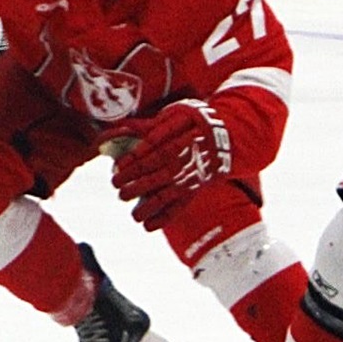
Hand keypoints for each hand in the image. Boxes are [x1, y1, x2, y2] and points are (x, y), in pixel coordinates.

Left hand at [101, 99, 232, 231]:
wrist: (225, 139)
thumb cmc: (191, 125)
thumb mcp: (175, 115)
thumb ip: (149, 125)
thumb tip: (119, 130)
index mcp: (179, 140)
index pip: (153, 150)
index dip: (134, 160)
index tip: (117, 166)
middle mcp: (184, 160)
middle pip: (157, 174)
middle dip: (135, 184)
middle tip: (117, 187)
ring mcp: (189, 177)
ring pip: (166, 195)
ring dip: (147, 207)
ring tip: (133, 214)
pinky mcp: (193, 190)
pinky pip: (179, 207)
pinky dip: (164, 218)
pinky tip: (148, 226)